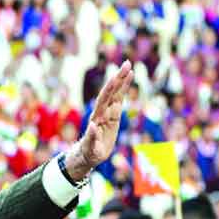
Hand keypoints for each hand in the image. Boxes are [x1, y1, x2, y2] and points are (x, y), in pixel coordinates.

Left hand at [66, 60, 133, 180]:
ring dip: (122, 80)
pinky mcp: (113, 116)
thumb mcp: (91, 148)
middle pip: (111, 92)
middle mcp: (102, 112)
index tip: (116, 78)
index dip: (110, 89)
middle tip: (127, 64)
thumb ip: (92, 137)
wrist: (88, 153)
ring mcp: (108, 112)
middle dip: (119, 78)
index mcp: (97, 117)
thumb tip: (93, 125)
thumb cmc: (89, 152)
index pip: (104, 100)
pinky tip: (128, 78)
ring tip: (130, 67)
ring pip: (116, 93)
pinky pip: (120, 100)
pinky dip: (124, 89)